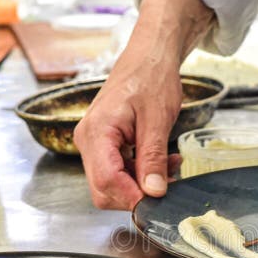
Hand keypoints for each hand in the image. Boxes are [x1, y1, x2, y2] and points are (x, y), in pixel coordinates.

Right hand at [73, 0, 212, 209]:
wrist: (148, 58)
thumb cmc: (151, 78)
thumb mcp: (158, 120)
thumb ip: (153, 158)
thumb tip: (153, 192)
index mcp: (96, 132)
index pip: (106, 182)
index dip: (132, 196)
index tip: (157, 200)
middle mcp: (87, 141)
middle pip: (103, 190)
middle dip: (136, 194)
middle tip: (166, 184)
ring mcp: (94, 145)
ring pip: (111, 186)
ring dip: (141, 185)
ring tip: (169, 167)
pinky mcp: (104, 147)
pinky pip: (118, 173)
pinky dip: (140, 175)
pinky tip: (161, 164)